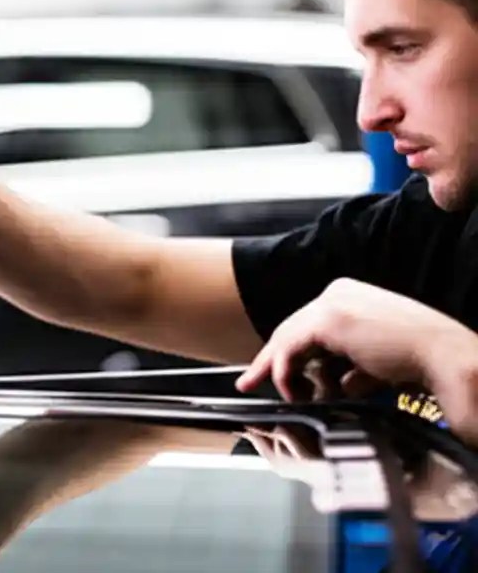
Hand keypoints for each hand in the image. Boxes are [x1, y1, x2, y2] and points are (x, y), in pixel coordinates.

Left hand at [235, 278, 472, 403]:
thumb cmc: (417, 362)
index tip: (273, 374)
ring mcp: (330, 303)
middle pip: (290, 330)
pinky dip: (287, 373)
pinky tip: (296, 393)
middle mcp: (337, 293)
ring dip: (280, 372)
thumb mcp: (372, 362)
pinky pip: (290, 349)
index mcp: (349, 297)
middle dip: (269, 360)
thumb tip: (337, 384)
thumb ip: (349, 368)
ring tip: (289, 397)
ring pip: (286, 339)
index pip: (306, 326)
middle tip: (248, 381)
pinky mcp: (327, 321)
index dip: (286, 352)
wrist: (442, 357)